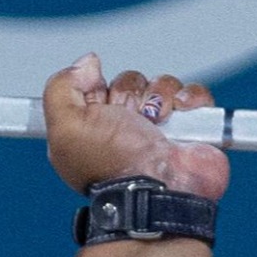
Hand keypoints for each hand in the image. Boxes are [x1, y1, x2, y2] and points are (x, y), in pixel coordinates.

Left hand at [43, 54, 228, 201]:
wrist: (157, 192)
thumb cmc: (112, 166)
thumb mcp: (66, 126)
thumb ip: (62, 87)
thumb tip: (87, 64)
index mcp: (93, 127)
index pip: (96, 85)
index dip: (98, 88)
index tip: (100, 104)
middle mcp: (127, 127)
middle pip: (130, 82)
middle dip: (131, 93)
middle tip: (131, 118)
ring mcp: (161, 128)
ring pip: (162, 84)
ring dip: (160, 95)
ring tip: (157, 120)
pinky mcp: (193, 129)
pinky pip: (194, 95)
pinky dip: (190, 98)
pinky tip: (181, 112)